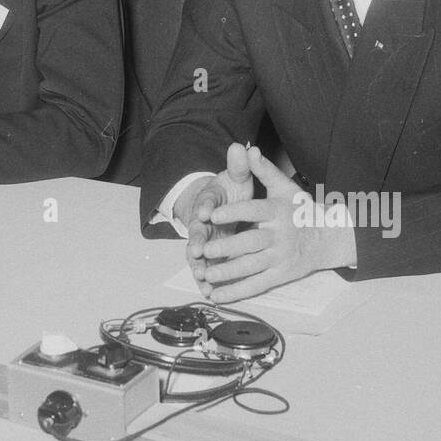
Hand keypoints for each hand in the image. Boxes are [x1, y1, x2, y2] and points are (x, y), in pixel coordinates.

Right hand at [178, 142, 258, 279]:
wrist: (220, 205)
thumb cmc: (230, 190)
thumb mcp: (236, 175)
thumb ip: (239, 164)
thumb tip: (242, 146)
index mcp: (209, 202)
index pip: (205, 203)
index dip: (204, 208)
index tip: (205, 212)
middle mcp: (202, 223)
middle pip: (197, 233)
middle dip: (198, 242)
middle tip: (199, 251)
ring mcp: (205, 241)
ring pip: (199, 256)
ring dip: (200, 267)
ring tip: (203, 279)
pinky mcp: (210, 256)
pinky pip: (207, 269)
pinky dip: (208, 281)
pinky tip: (211, 293)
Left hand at [194, 147, 353, 301]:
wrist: (329, 238)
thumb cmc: (302, 210)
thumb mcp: (285, 187)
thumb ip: (264, 171)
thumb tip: (248, 149)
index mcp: (278, 212)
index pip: (254, 211)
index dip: (234, 212)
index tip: (213, 214)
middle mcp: (280, 236)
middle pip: (251, 243)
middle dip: (227, 247)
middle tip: (204, 249)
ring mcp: (280, 258)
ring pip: (252, 267)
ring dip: (228, 272)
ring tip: (206, 273)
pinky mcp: (280, 276)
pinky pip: (256, 285)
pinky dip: (236, 292)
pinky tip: (216, 295)